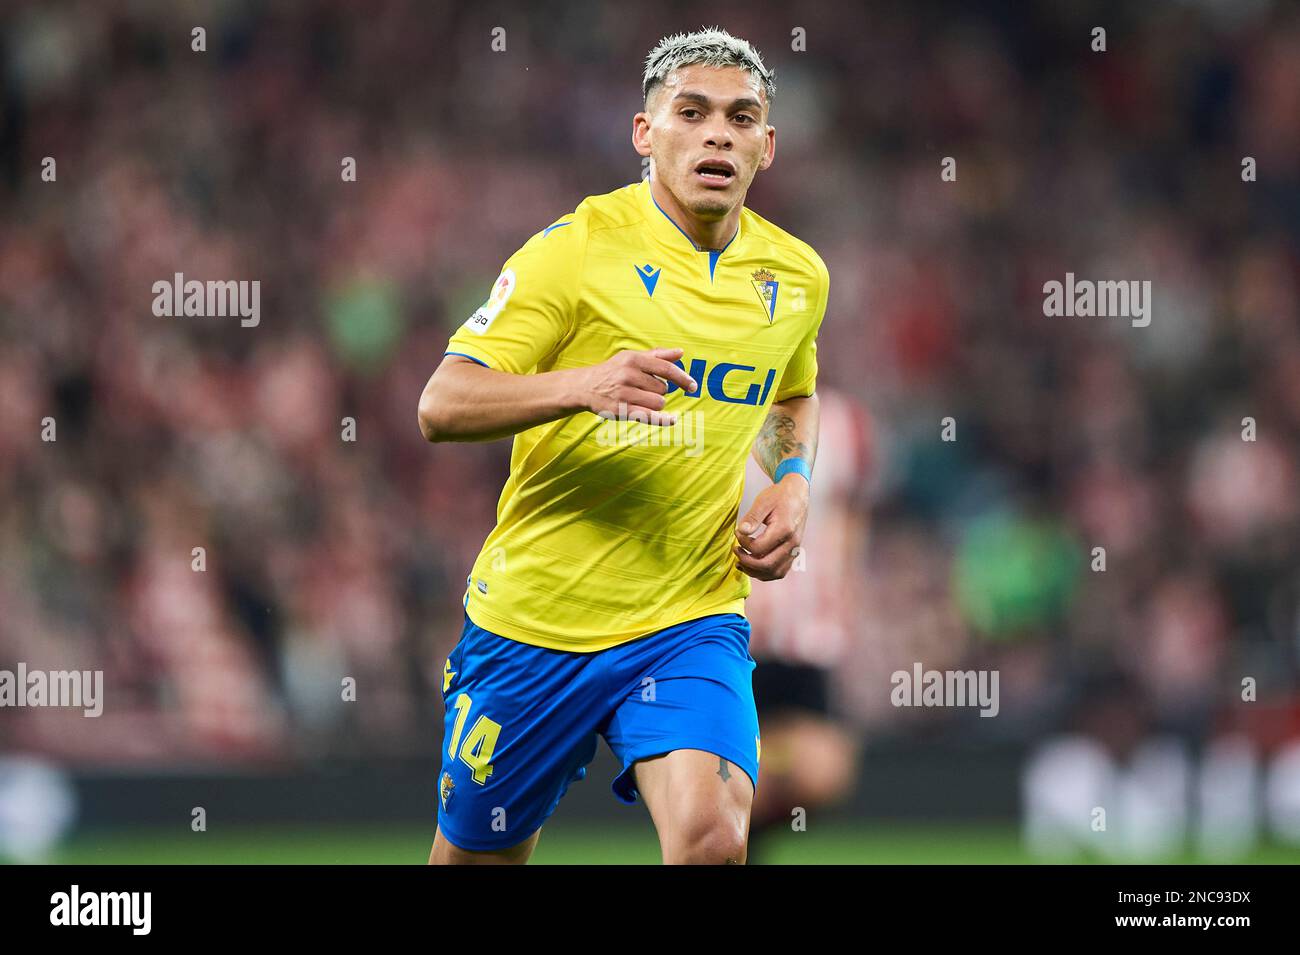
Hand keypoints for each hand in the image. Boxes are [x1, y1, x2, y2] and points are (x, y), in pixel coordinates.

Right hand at [577, 348, 696, 425]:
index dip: (682, 378)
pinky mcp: (621, 410)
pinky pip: (649, 416)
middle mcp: (628, 375)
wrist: (585, 386)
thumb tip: (681, 352)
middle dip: (658, 391)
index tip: (693, 386)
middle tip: (643, 389)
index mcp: (633, 360)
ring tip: (640, 399)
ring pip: (658, 403)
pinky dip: (663, 419)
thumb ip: (657, 356)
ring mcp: (624, 394)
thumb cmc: (614, 371)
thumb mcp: (632, 358)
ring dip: (655, 404)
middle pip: (663, 389)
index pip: (665, 369)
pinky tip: (672, 420)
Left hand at [733, 474, 808, 579]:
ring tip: (740, 561)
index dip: (743, 543)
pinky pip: (779, 571)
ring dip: (755, 571)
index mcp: (785, 529)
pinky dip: (764, 573)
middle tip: (735, 550)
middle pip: (767, 565)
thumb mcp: (763, 501)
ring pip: (774, 573)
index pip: (758, 548)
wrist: (797, 494)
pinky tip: (752, 565)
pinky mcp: (793, 553)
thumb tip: (741, 531)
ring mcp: (794, 550)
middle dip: (746, 561)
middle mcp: (792, 544)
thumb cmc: (779, 496)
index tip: (737, 532)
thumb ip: (752, 517)